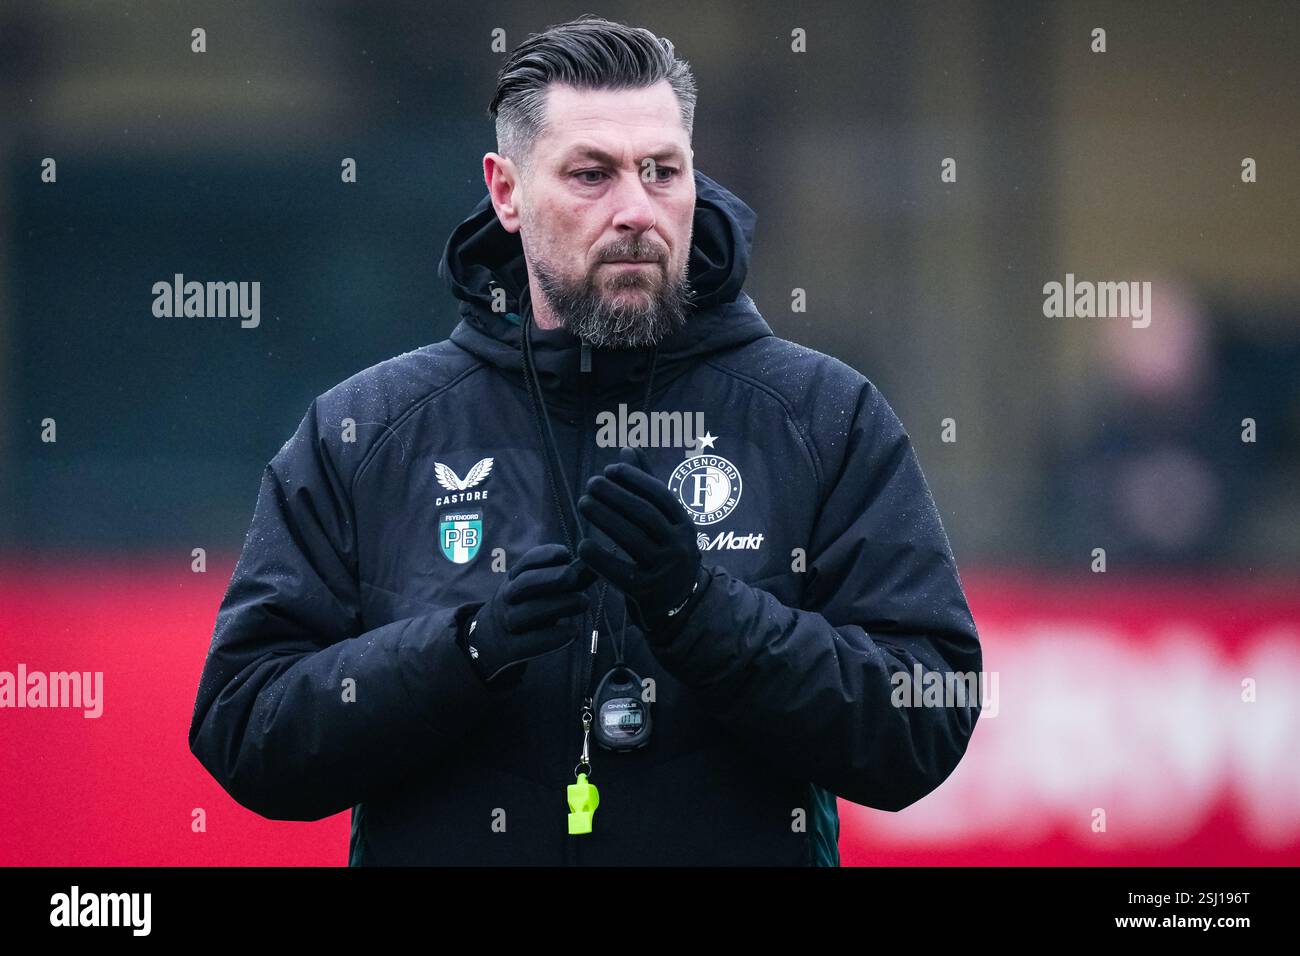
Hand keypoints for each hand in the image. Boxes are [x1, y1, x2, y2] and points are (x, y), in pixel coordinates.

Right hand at [460, 543, 596, 681]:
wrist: (491, 642)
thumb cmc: (528, 608)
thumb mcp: (543, 591)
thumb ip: (571, 579)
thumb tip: (596, 564)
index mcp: (515, 577)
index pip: (526, 562)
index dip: (544, 555)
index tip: (566, 554)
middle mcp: (507, 598)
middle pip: (523, 584)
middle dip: (548, 578)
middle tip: (572, 576)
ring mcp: (507, 623)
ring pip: (526, 613)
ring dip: (556, 605)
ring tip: (584, 601)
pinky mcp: (510, 649)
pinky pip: (528, 643)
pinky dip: (551, 638)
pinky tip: (573, 632)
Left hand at [576, 446, 703, 633]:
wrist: (679, 604)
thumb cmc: (665, 552)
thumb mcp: (665, 521)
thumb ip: (647, 486)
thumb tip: (628, 449)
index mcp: (684, 524)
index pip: (660, 495)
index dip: (635, 479)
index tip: (610, 470)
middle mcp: (679, 545)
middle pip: (644, 514)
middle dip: (616, 496)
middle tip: (590, 484)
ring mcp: (664, 570)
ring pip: (631, 539)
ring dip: (604, 518)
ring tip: (583, 503)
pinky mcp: (646, 591)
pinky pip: (620, 572)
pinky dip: (600, 558)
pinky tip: (582, 545)